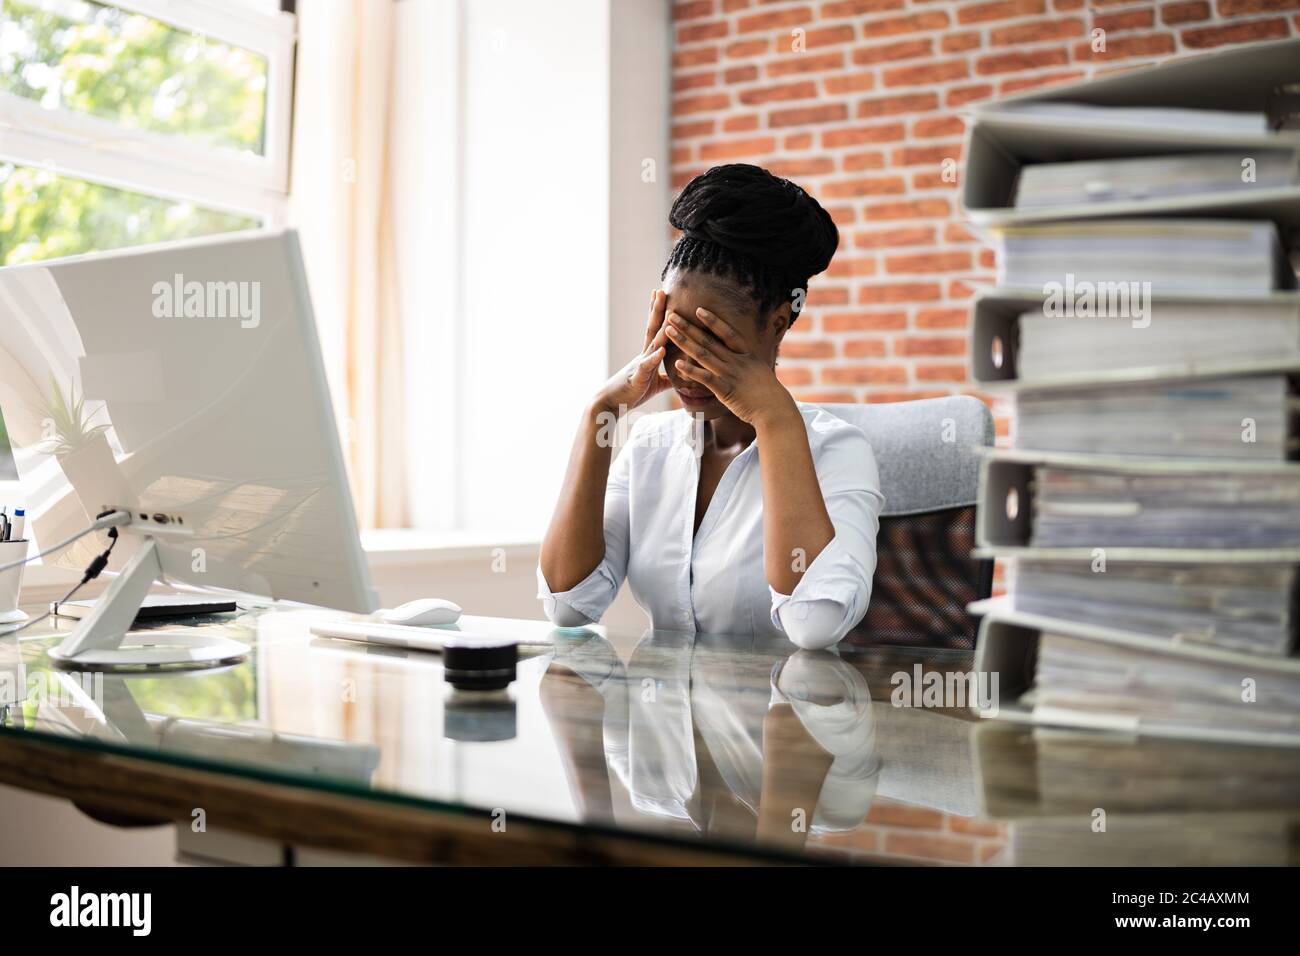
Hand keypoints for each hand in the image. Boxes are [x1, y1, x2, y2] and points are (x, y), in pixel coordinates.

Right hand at [594, 290, 670, 414]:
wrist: (610, 404)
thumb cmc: (630, 393)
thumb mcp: (652, 384)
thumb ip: (665, 378)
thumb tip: (678, 377)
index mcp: (648, 356)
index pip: (655, 330)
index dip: (659, 313)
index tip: (662, 295)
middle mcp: (643, 355)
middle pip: (652, 328)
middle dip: (657, 310)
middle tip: (662, 290)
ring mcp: (640, 364)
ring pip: (653, 343)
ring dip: (661, 327)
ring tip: (667, 311)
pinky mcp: (638, 377)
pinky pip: (647, 366)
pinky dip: (654, 357)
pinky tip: (662, 349)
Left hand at [665, 307, 797, 427]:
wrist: (776, 409)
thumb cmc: (769, 394)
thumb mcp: (760, 371)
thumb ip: (748, 362)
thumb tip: (742, 358)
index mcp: (746, 355)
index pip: (727, 333)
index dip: (712, 321)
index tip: (698, 310)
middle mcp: (737, 361)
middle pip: (708, 340)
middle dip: (688, 327)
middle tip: (672, 316)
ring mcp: (730, 374)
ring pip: (703, 354)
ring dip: (684, 342)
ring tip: (669, 331)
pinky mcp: (725, 389)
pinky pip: (705, 377)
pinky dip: (691, 370)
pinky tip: (677, 363)